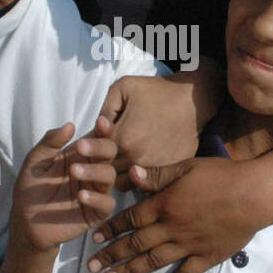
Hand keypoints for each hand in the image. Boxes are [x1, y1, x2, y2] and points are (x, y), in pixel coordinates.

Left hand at [10, 124, 119, 252]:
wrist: (24, 222)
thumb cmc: (30, 189)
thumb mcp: (34, 162)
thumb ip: (49, 143)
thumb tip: (69, 125)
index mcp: (79, 155)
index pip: (97, 138)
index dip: (103, 129)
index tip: (101, 122)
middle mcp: (91, 170)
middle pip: (109, 153)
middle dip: (99, 147)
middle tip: (80, 147)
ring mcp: (95, 191)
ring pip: (109, 175)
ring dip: (94, 170)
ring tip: (73, 171)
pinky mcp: (95, 213)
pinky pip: (106, 204)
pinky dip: (96, 198)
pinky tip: (81, 195)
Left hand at [87, 157, 266, 272]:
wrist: (254, 194)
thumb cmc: (221, 175)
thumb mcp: (187, 167)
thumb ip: (157, 174)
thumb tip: (129, 173)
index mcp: (164, 204)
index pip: (130, 219)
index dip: (111, 229)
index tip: (95, 238)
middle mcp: (171, 228)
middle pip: (135, 244)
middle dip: (111, 255)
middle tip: (91, 267)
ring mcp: (188, 245)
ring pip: (152, 261)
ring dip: (129, 272)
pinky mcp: (206, 258)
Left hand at [95, 71, 217, 189]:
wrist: (193, 101)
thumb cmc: (157, 92)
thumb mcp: (124, 88)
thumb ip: (105, 107)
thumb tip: (98, 126)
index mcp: (123, 139)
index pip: (95, 154)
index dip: (86, 153)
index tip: (79, 150)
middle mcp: (137, 158)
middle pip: (107, 173)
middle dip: (97, 168)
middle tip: (90, 164)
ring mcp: (153, 168)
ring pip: (124, 184)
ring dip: (117, 176)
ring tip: (114, 166)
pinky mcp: (167, 172)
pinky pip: (147, 185)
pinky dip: (138, 180)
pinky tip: (134, 169)